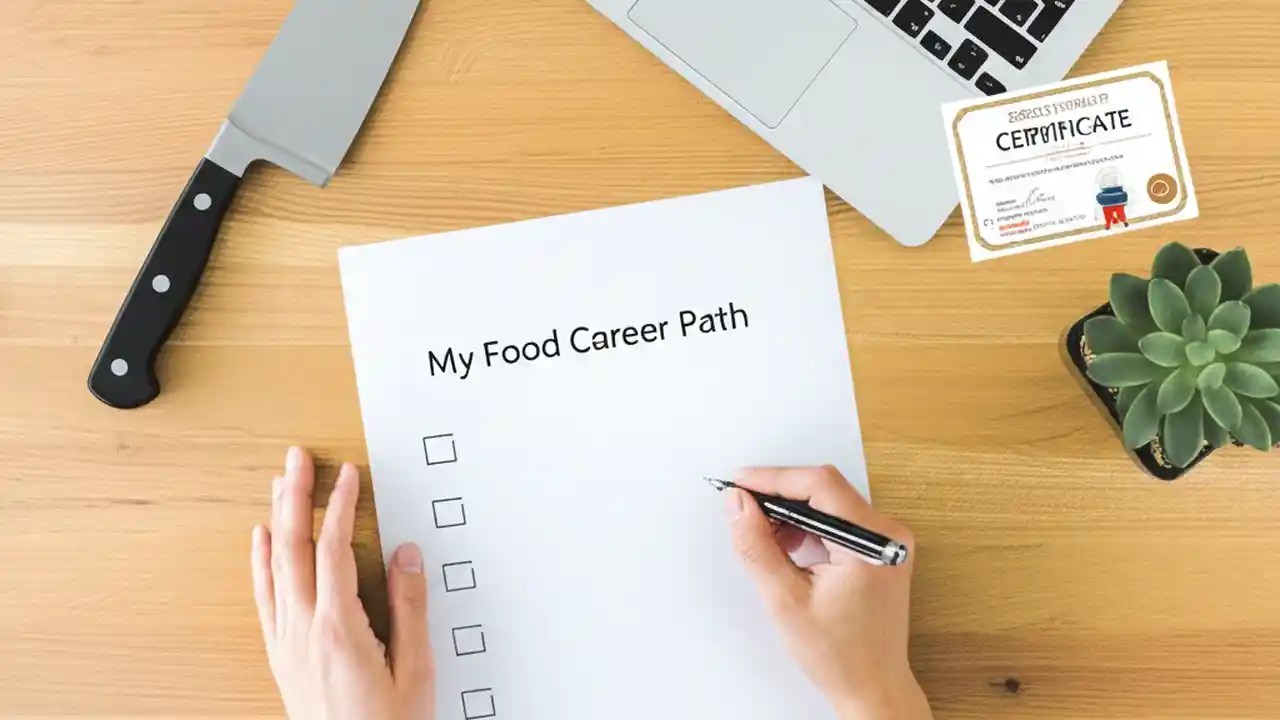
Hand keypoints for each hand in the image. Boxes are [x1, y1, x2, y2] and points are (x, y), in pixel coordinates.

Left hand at [250, 447, 433, 719]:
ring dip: (277, 520)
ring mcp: (287, 644)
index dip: (340, 506)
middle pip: (293, 548)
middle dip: (296, 497)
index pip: (335, 551)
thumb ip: (409, 608)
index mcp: (339, 630)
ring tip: (280, 484)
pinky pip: (264, 598)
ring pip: (274, 567)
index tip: (347, 475)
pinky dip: (259, 563)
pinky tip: (259, 542)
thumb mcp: (415, 670)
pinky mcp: (282, 656)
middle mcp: (304, 633)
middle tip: (299, 459)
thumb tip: (405, 555)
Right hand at [725, 467, 930, 719]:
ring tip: (764, 539)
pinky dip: (808, 527)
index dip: (773, 478)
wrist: (872, 687)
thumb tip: (738, 504)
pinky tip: (787, 548)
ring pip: (829, 503)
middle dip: (779, 497)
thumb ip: (757, 546)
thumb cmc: (839, 655)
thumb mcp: (785, 600)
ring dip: (792, 513)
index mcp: (872, 542)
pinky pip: (837, 521)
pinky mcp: (878, 549)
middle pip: (824, 489)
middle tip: (743, 510)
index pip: (819, 484)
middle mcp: (887, 534)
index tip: (740, 484)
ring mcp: (886, 541)